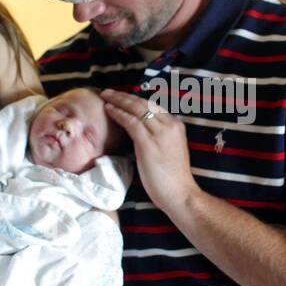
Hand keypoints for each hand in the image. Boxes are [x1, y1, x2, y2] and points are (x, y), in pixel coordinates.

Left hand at [100, 88, 199, 210]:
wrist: (180, 193)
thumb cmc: (173, 177)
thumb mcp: (169, 149)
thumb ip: (158, 136)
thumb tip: (139, 130)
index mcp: (176, 125)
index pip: (152, 106)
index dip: (135, 99)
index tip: (122, 97)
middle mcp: (169, 124)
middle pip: (143, 103)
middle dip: (124, 96)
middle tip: (109, 92)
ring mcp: (159, 132)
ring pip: (135, 109)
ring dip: (118, 101)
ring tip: (105, 97)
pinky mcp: (148, 143)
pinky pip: (130, 122)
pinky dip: (118, 114)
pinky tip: (108, 110)